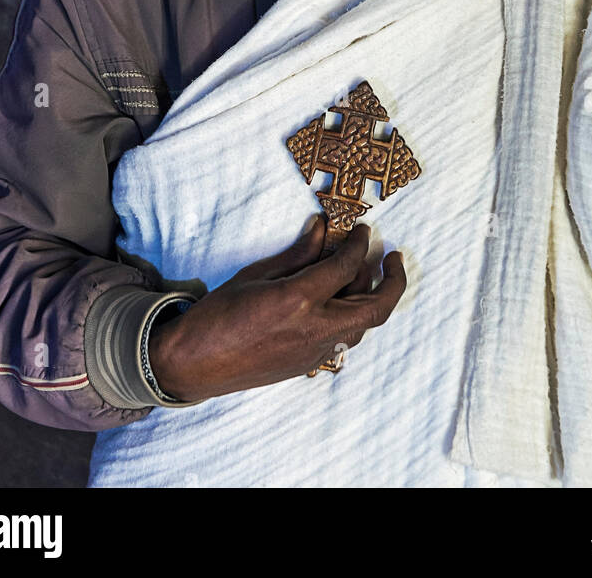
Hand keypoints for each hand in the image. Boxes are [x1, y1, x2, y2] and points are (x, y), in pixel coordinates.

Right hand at [148, 216, 404, 402]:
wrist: (197, 363)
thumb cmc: (219, 314)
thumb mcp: (257, 274)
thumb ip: (297, 253)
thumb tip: (322, 228)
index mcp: (299, 299)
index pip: (346, 266)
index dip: (359, 243)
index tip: (362, 230)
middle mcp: (315, 327)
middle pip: (375, 307)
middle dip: (393, 281)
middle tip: (392, 257)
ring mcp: (315, 350)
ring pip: (363, 326)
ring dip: (372, 298)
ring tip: (364, 274)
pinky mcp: (309, 363)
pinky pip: (344, 338)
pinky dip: (352, 316)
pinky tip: (340, 299)